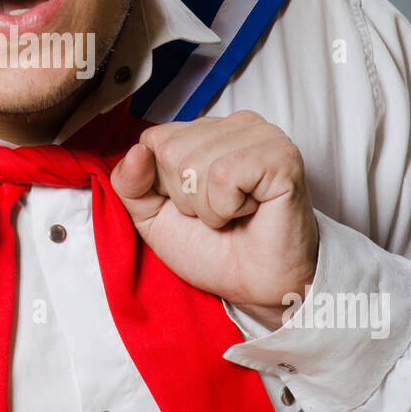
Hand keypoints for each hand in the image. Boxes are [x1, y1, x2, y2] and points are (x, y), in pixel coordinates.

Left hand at [109, 110, 317, 328]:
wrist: (256, 288)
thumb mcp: (153, 217)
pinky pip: (223, 176)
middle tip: (218, 214)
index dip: (163, 185)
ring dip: (208, 208)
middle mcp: (235, 124)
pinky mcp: (280, 156)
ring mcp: (261, 136)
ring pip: (193, 165)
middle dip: (185, 199)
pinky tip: (251, 211)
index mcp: (207, 130)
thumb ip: (130, 184)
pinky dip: (227, 207)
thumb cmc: (212, 249)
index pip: (153, 140)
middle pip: (170, 152)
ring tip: (235, 215)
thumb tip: (136, 151)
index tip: (193, 205)